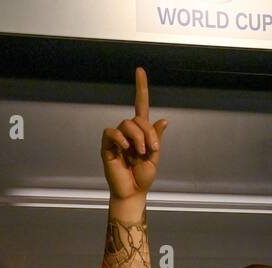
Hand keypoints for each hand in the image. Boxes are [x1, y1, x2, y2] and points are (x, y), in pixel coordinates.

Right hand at [101, 66, 167, 200]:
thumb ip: (156, 138)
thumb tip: (163, 120)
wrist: (132, 192)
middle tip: (152, 149)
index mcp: (141, 133)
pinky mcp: (107, 146)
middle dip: (147, 132)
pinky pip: (112, 132)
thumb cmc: (142, 177)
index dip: (141, 88)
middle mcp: (128, 132)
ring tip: (140, 153)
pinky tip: (126, 149)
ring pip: (127, 124)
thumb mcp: (155, 157)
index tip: (140, 70)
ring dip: (138, 137)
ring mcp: (117, 138)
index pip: (140, 105)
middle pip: (137, 118)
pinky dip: (120, 138)